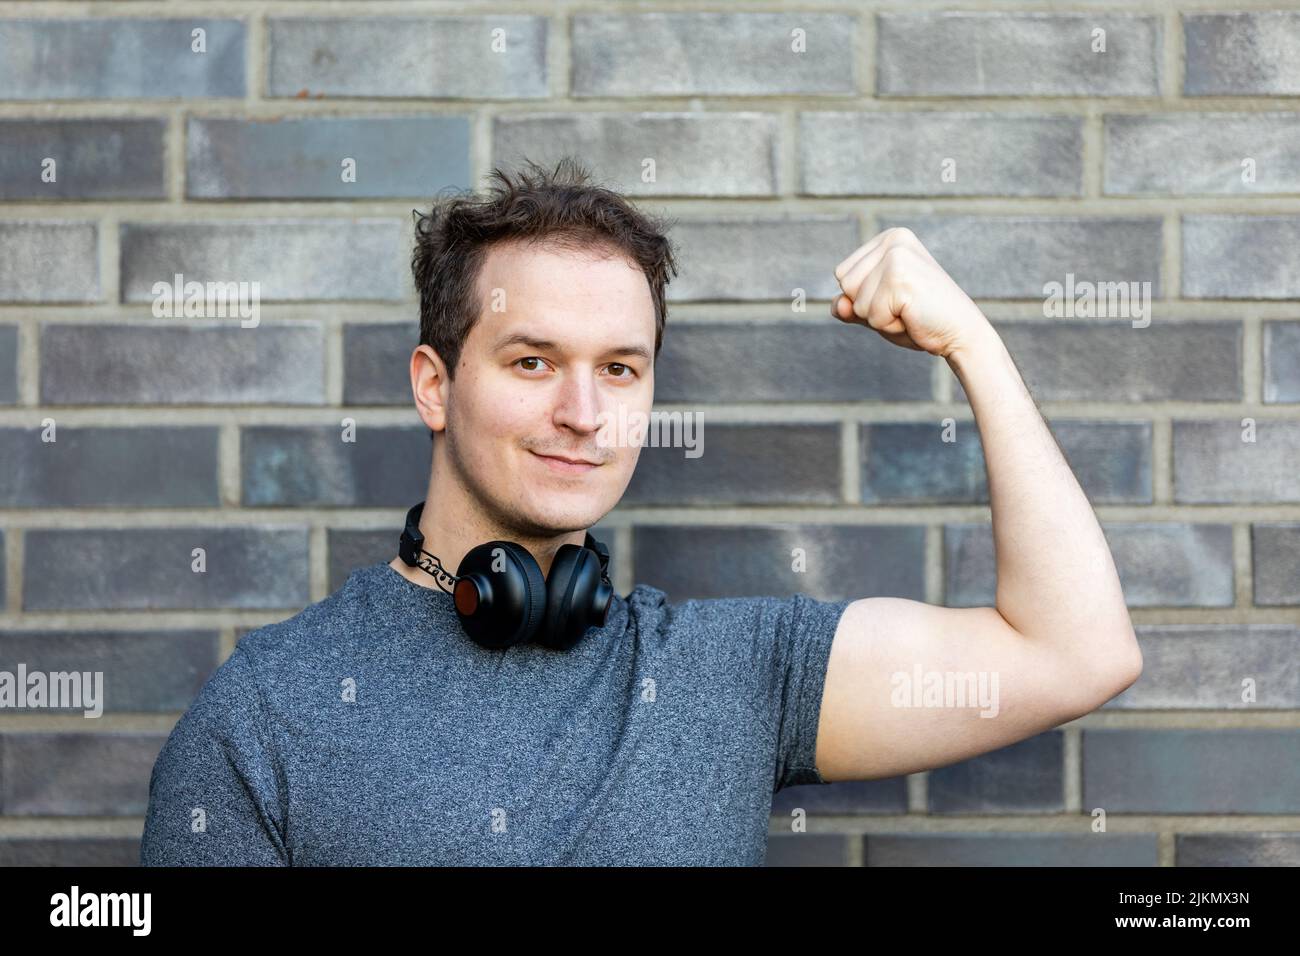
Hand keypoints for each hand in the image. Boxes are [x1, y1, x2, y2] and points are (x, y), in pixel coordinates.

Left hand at [831, 227, 992, 359]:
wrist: (961, 333)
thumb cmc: (919, 320)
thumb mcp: (877, 310)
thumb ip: (849, 305)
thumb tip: (836, 305)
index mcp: (889, 238)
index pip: (843, 274)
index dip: (863, 297)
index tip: (897, 298)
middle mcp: (893, 240)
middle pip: (845, 285)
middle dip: (869, 308)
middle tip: (905, 307)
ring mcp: (897, 256)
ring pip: (855, 302)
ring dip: (879, 318)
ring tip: (909, 311)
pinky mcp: (900, 278)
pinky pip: (871, 316)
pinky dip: (889, 326)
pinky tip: (914, 317)